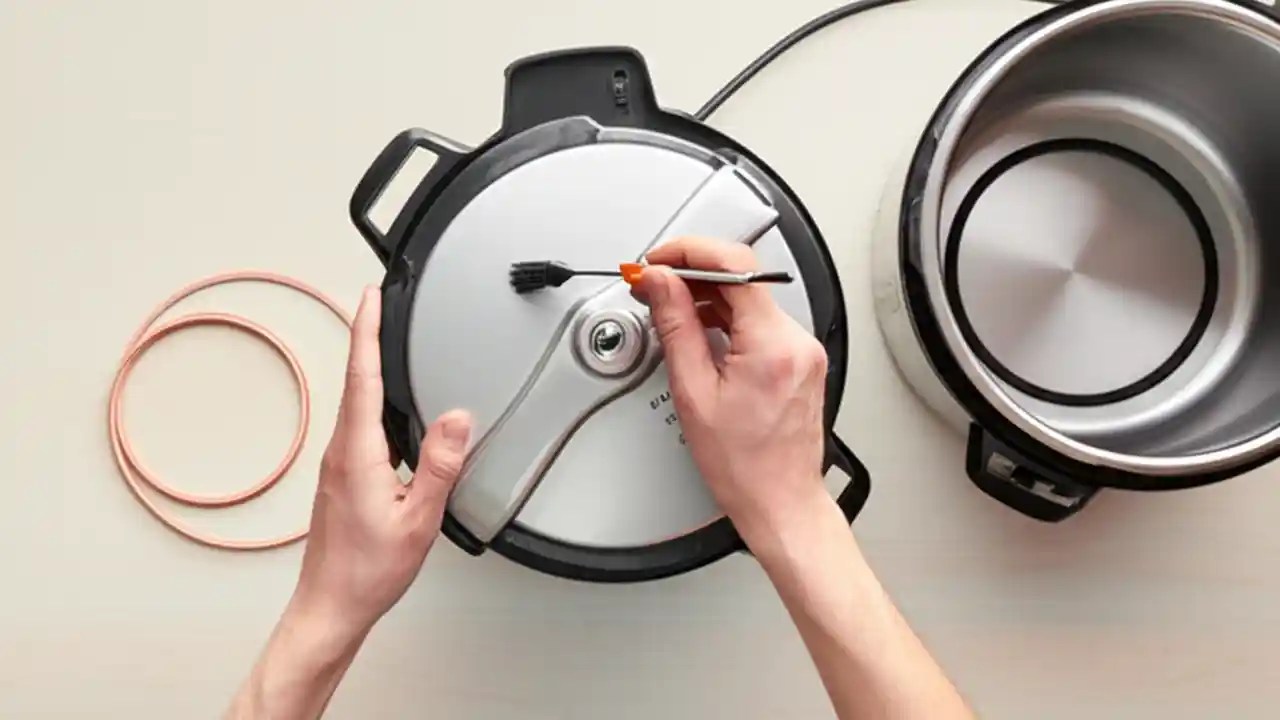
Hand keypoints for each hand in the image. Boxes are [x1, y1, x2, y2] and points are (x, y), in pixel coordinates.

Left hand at [291, 287, 471, 636]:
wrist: (331, 606)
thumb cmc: (367, 571)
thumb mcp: (419, 519)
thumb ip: (439, 465)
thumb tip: (457, 420)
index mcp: (358, 454)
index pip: (361, 376)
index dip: (366, 330)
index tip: (370, 296)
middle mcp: (341, 453)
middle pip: (356, 381)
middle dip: (368, 338)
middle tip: (380, 303)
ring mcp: (338, 466)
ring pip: (358, 405)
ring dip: (371, 370)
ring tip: (386, 343)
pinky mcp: (341, 478)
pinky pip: (360, 428)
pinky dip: (374, 403)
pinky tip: (391, 410)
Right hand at [636, 237, 830, 546]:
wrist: (781, 502)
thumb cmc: (745, 466)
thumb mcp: (694, 393)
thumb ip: (676, 328)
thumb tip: (660, 285)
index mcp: (772, 345)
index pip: (734, 264)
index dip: (689, 252)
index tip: (659, 261)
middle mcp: (797, 340)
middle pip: (741, 277)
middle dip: (692, 274)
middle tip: (653, 285)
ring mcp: (803, 349)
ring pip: (750, 298)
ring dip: (709, 297)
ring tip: (671, 313)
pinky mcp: (801, 358)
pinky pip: (761, 321)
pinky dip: (728, 319)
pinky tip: (701, 333)